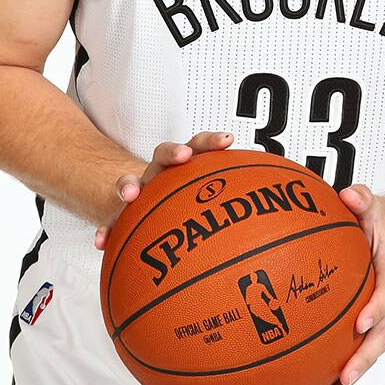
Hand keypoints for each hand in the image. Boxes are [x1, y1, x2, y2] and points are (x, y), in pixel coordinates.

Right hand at [94, 131, 234, 250]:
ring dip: (128, 184)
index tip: (228, 141)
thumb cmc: (189, 208)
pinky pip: (111, 220)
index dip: (212, 142)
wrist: (148, 209)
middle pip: (165, 154)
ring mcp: (140, 189)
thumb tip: (282, 221)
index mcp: (187, 166)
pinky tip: (102, 243)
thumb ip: (237, 208)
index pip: (201, 145)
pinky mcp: (121, 212)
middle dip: (173, 153)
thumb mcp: (211, 206)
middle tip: (183, 157)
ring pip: (132, 182)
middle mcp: (163, 172)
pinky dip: (107, 230)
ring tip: (129, 195)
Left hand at [325, 183, 384, 384]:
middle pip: (383, 335)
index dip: (376, 310)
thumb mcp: (374, 205)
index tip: (360, 323)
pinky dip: (344, 367)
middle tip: (344, 377)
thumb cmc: (383, 223)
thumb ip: (362, 199)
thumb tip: (348, 194)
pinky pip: (360, 347)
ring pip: (373, 348)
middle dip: (365, 359)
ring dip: (355, 373)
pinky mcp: (372, 322)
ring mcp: (384, 314)